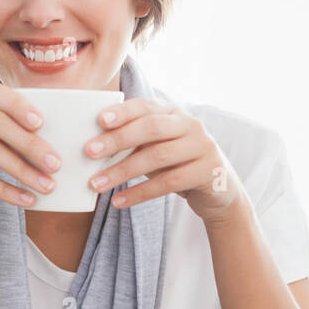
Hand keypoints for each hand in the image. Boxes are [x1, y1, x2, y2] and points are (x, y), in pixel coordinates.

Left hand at [85, 97, 244, 226]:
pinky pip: (168, 183)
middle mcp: (190, 125)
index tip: (99, 120)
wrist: (219, 191)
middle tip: (89, 152)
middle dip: (118, 140)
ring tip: (96, 184)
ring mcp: (201, 147)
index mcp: (174, 113)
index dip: (123, 111)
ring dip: (122, 171)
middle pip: (151, 128)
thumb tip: (92, 146)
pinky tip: (119, 201)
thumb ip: (135, 141)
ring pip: (158, 156)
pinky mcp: (207, 172)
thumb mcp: (158, 147)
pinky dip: (139, 193)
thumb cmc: (177, 165)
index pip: (146, 106)